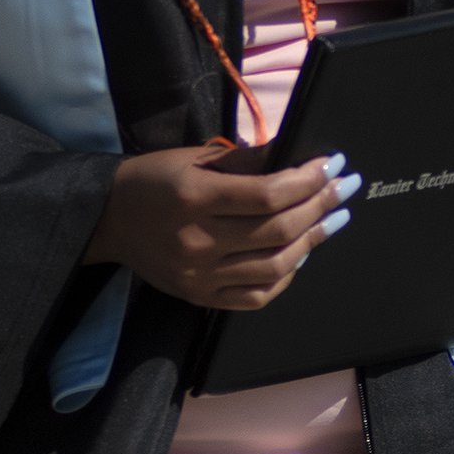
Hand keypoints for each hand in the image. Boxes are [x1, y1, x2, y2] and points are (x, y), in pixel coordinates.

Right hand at [81, 143, 357, 310]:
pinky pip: (257, 295)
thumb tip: (295, 156)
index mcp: (194, 197)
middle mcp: (198, 240)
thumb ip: (244, 160)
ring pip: (275, 266)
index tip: (333, 164)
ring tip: (333, 219)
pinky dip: (286, 276)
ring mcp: (200, 276)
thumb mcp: (191, 158)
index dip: (307, 180)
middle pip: (278, 230)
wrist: (108, 219)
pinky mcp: (201, 297)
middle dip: (320, 206)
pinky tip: (301, 254)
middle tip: (345, 188)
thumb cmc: (153, 178)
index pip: (267, 194)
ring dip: (313, 240)